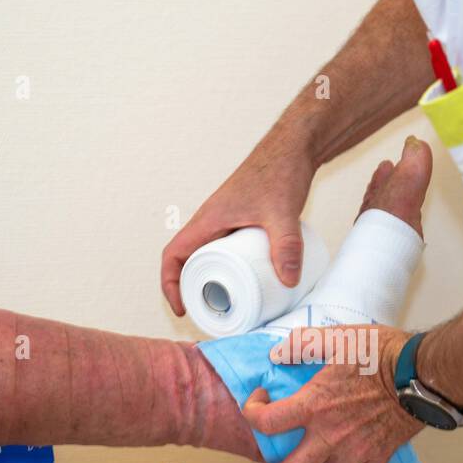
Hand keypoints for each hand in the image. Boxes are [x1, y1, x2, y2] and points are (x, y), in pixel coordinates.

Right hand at [161, 130, 316, 315]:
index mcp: (208, 220)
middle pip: (189, 261)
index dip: (169, 283)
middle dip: (193, 290)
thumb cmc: (279, 170)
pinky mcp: (244, 221)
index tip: (180, 307)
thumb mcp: (282, 213)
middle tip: (211, 313)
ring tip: (232, 304)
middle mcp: (212, 222)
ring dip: (215, 280)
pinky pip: (230, 250)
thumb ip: (286, 246)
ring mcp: (228, 222)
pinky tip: (252, 281)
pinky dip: (234, 268)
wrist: (294, 148)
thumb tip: (288, 281)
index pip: (173, 254)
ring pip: (211, 256)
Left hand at [242, 324, 424, 462]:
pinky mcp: (378, 458)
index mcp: (315, 406)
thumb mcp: (337, 337)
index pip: (267, 422)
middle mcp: (331, 435)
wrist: (422, 373)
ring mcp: (356, 451)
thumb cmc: (383, 355)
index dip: (252, 414)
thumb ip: (302, 344)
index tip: (256, 405)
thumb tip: (277, 353)